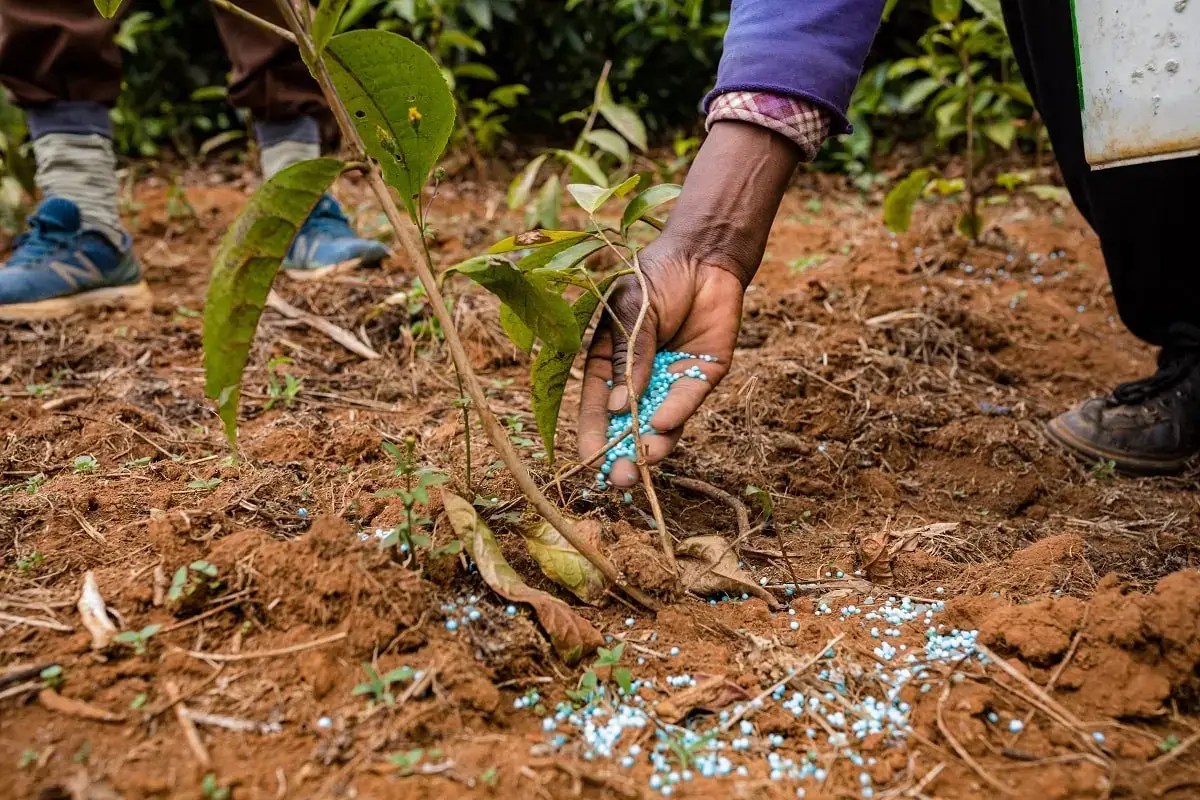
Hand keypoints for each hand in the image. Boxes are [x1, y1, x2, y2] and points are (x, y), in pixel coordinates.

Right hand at [574, 120, 801, 486]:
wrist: (705, 256)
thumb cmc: (657, 276)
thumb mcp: (633, 311)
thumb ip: (628, 356)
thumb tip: (617, 405)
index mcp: (609, 362)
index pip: (596, 406)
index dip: (592, 434)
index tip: (590, 462)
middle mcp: (639, 378)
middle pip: (627, 424)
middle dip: (623, 452)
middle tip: (621, 480)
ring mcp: (671, 380)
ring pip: (659, 422)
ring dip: (652, 444)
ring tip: (645, 462)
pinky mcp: (702, 376)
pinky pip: (687, 401)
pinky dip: (676, 413)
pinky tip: (663, 425)